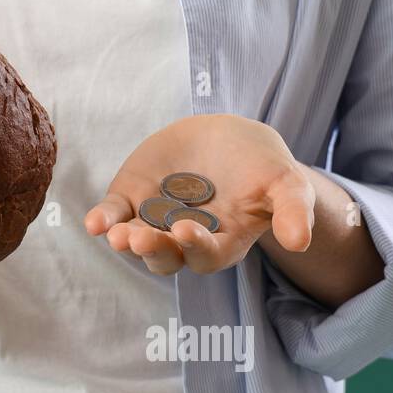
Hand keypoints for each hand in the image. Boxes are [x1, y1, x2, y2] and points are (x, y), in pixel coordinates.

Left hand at [84, 114, 313, 276]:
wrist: (229, 136)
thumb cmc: (262, 166)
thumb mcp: (286, 183)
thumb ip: (291, 211)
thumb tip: (300, 241)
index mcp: (222, 242)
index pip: (206, 255)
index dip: (196, 246)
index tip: (187, 229)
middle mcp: (184, 239)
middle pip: (166, 256)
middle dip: (154, 250)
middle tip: (142, 238)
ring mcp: (154, 220)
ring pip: (136, 240)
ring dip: (125, 241)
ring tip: (117, 235)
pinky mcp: (131, 198)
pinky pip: (113, 215)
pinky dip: (102, 220)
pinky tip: (93, 223)